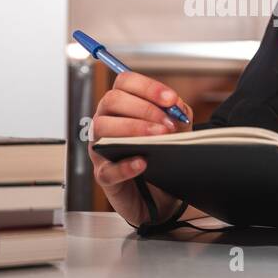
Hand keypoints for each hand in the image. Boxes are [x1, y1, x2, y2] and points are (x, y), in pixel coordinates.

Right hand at [88, 71, 192, 226]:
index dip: (147, 87)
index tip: (170, 99)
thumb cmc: (163, 155)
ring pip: (102, 128)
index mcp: (122, 105)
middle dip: (144, 109)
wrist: (162, 195)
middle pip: (112, 100)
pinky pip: (107, 169)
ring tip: (159, 138)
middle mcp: (106, 121)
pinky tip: (143, 162)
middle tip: (168, 124)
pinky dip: (125, 165)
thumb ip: (177, 114)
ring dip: (133, 129)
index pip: (125, 82)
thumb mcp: (177, 129)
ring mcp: (100, 148)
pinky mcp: (103, 175)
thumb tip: (176, 106)